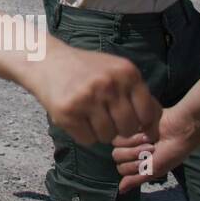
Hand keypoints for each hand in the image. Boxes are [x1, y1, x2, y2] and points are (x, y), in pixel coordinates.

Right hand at [25, 42, 159, 146]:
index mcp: (126, 73)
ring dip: (99, 132)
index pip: (147, 114)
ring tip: (88, 114)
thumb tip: (154, 125)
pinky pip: (87, 140)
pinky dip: (82, 134)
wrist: (45, 60)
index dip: (139, 121)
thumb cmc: (85, 69)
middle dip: (118, 128)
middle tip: (104, 116)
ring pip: (107, 137)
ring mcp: (86, 98)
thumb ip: (137, 93)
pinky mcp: (67, 112)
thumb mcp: (115, 70)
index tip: (128, 117)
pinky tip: (76, 117)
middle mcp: (108, 84)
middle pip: (127, 128)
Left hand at [111, 105, 195, 193]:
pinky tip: (146, 134)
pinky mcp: (128, 126)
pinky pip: (120, 134)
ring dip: (136, 146)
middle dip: (135, 155)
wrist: (178, 132)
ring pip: (117, 146)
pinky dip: (134, 137)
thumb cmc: (171, 153)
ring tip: (150, 142)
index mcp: (136, 164)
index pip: (122, 170)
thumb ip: (136, 179)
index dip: (135, 166)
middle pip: (117, 157)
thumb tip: (121, 191)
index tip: (150, 162)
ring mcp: (128, 139)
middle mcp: (130, 152)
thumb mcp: (155, 170)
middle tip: (151, 150)